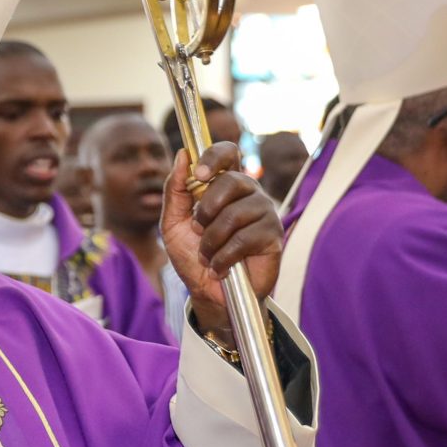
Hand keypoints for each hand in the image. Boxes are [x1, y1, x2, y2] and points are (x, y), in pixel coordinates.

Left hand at [162, 141, 283, 349]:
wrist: (208, 293)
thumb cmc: (193, 256)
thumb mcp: (173, 223)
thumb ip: (175, 190)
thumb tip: (182, 155)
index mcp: (225, 185)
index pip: (228, 153)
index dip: (214, 157)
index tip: (198, 175)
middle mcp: (249, 193)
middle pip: (231, 180)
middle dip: (206, 209)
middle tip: (198, 230)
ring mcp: (264, 212)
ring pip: (235, 213)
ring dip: (211, 240)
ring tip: (208, 255)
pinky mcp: (273, 236)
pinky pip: (244, 239)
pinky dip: (223, 257)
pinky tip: (221, 267)